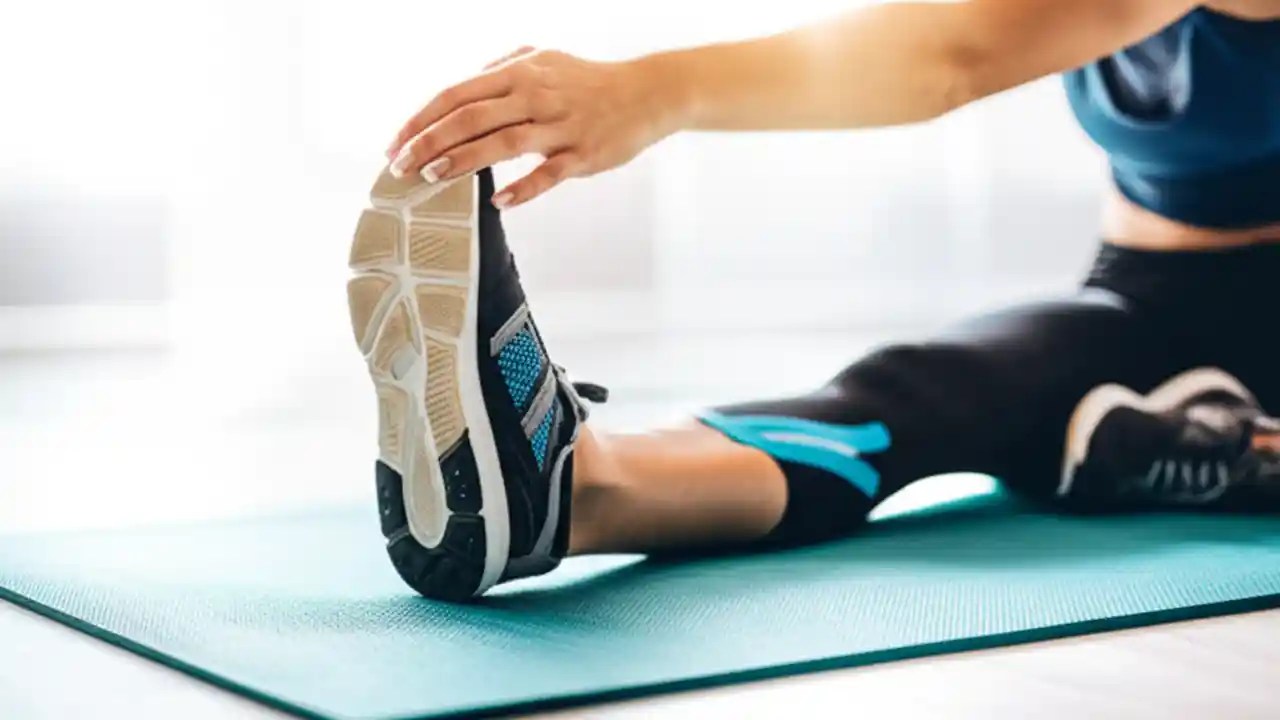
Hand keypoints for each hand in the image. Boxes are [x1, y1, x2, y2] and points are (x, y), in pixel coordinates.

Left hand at [385, 49, 678, 208]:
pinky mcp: (582, 154)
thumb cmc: (591, 81)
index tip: (396, 142)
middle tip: (401, 166)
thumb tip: (469, 80)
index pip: (457, 93)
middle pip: (471, 117)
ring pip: (503, 143)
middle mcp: (535, 96)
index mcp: (519, 73)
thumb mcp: (545, 59)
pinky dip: (523, 188)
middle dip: (429, 141)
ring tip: (434, 176)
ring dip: (464, 160)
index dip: (422, 118)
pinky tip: (499, 202)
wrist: (647, 93)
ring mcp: (559, 126)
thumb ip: (504, 66)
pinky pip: (548, 174)